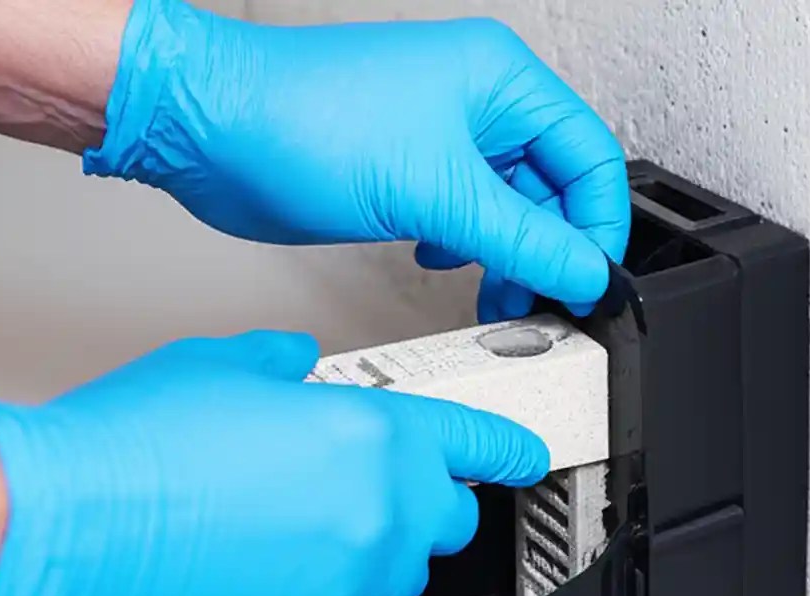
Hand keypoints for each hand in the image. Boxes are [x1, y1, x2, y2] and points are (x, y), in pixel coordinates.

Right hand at [0, 331, 548, 595]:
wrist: (61, 528)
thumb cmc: (132, 445)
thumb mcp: (222, 366)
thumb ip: (287, 367)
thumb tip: (299, 367)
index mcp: (371, 437)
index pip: (474, 441)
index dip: (504, 446)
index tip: (524, 455)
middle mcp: (375, 517)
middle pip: (443, 518)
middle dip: (418, 498)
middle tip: (361, 483)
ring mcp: (345, 588)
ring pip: (392, 573)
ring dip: (365, 548)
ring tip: (291, 525)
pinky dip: (318, 593)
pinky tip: (260, 568)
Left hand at [83, 0, 629, 320]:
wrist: (210, 129)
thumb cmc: (304, 121)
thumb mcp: (436, 191)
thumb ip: (521, 239)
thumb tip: (584, 273)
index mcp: (502, 80)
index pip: (590, 156)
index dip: (599, 224)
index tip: (590, 281)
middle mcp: (480, 102)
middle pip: (553, 186)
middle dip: (551, 247)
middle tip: (543, 301)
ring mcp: (442, 136)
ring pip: (508, 206)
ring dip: (508, 255)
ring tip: (497, 296)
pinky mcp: (408, 170)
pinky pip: (465, 215)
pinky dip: (465, 246)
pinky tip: (438, 258)